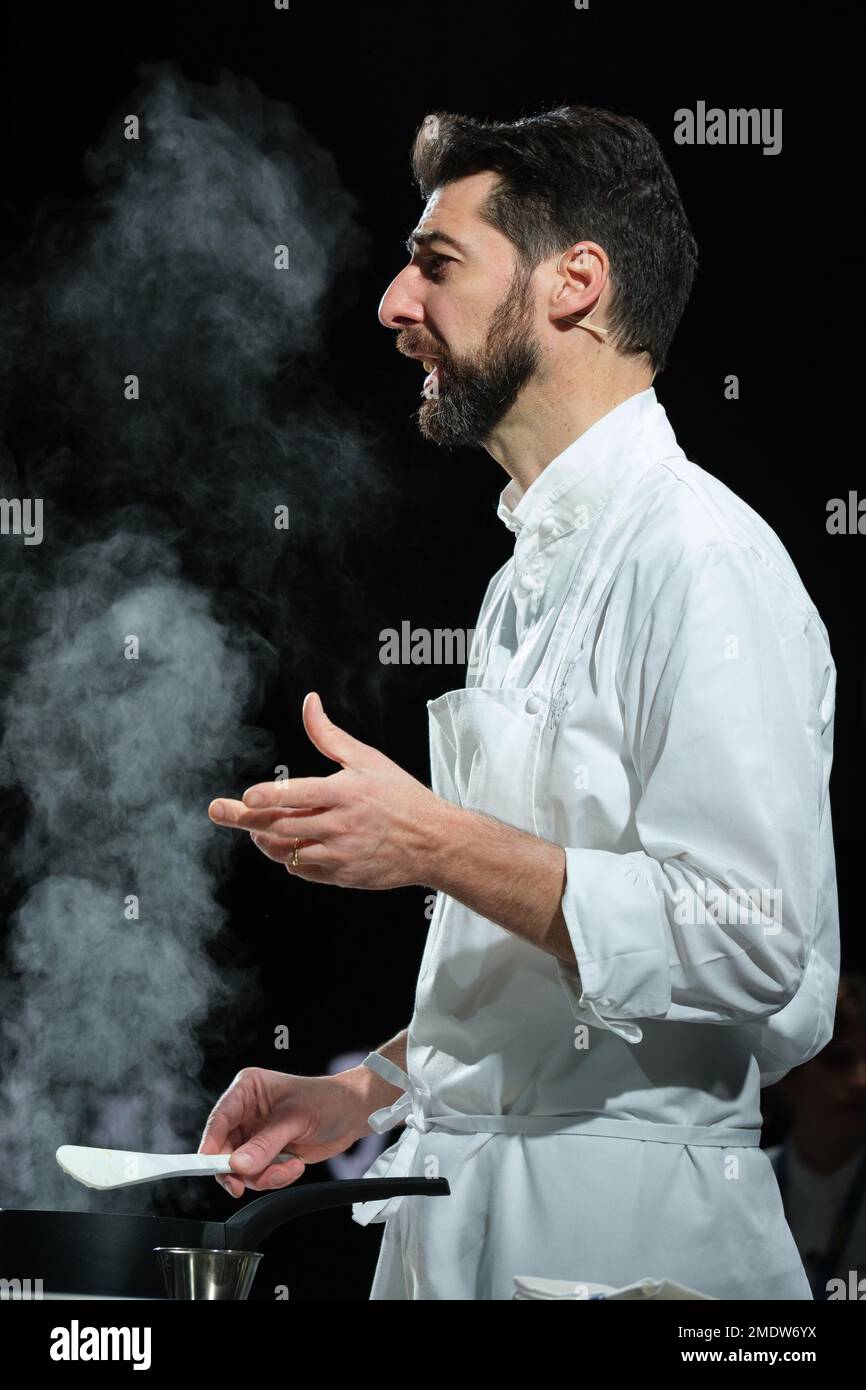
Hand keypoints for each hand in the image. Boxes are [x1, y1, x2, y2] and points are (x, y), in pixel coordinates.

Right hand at [198, 1065, 378, 1196]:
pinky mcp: (267, 1152)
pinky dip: (274, 1178)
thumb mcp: (295, 1120)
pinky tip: (294, 1166)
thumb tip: (238, 1165)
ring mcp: (256, 1134)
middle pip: (223, 1149)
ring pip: (240, 1168)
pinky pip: (257, 1175)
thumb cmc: (328, 1101)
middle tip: (246, 1183)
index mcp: (248, 1090)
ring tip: (289, 1167)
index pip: (219, 1118)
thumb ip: (265, 1144)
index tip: (208, 1165)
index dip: (211, 1144)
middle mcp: (247, 1112)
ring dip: (263, 1176)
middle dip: (239, 1169)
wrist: (354, 1114)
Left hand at [208, 691, 443, 888]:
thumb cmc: (400, 796)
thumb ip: (329, 734)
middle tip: (219, 811)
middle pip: (281, 826)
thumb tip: (309, 702)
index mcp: (345, 793)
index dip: (269, 797)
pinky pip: (303, 870)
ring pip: (286, 852)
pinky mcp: (343, 876)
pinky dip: (290, 858)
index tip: (246, 797)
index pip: (299, 795)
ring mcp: (340, 855)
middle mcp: (340, 826)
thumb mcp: (367, 759)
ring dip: (265, 839)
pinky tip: (292, 844)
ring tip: (255, 827)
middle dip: (245, 819)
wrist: (432, 842)